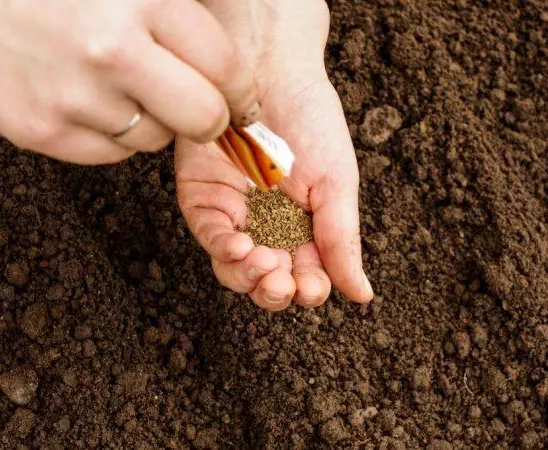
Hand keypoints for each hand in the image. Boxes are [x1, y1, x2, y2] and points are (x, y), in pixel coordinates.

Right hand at [0, 0, 258, 163]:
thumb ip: (177, 9)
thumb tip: (230, 66)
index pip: (226, 68)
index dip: (243, 94)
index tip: (244, 104)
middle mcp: (111, 50)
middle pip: (204, 119)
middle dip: (212, 121)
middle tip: (203, 112)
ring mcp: (74, 97)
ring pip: (155, 140)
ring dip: (152, 121)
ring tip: (119, 88)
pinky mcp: (43, 132)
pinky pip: (111, 154)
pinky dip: (111, 135)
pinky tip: (87, 102)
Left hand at [175, 0, 373, 310]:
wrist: (272, 70)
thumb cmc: (312, 121)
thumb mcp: (336, 184)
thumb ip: (342, 241)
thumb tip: (362, 296)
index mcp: (303, 228)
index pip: (304, 276)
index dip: (307, 290)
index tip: (313, 289)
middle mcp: (266, 226)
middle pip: (265, 280)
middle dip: (274, 291)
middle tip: (284, 282)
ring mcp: (233, 214)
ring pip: (234, 268)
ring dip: (248, 277)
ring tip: (266, 266)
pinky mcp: (202, 198)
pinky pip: (210, 235)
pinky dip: (224, 249)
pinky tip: (241, 247)